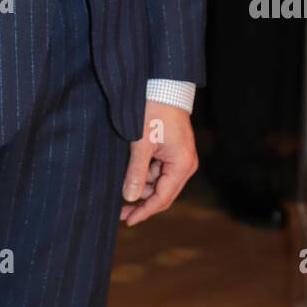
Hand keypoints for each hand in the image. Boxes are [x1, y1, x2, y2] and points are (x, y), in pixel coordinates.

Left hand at [120, 101, 197, 225]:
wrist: (164, 87)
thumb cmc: (154, 112)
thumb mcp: (141, 143)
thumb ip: (136, 172)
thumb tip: (130, 198)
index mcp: (182, 166)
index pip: (162, 199)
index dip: (144, 211)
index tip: (127, 220)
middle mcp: (186, 165)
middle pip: (163, 194)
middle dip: (142, 202)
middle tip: (121, 209)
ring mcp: (182, 158)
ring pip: (160, 183)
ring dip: (143, 186)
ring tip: (123, 183)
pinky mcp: (175, 151)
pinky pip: (161, 170)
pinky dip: (146, 173)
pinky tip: (132, 170)